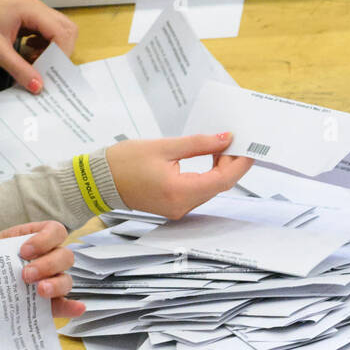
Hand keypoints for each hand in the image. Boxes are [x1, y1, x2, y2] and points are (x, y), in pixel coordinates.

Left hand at [0, 0, 76, 91]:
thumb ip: (20, 69)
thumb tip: (39, 87)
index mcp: (31, 9)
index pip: (62, 32)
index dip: (62, 54)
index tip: (53, 73)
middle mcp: (35, 8)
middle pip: (65, 29)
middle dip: (61, 52)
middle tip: (47, 70)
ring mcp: (30, 13)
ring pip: (56, 32)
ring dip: (52, 51)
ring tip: (35, 64)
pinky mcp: (24, 21)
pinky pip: (44, 34)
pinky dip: (43, 48)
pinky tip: (29, 56)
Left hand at [0, 220, 83, 318]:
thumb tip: (0, 257)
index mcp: (37, 239)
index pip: (55, 232)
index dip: (44, 240)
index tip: (24, 251)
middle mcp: (49, 259)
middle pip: (65, 256)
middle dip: (47, 265)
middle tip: (26, 275)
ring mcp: (51, 281)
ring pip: (66, 280)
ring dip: (56, 285)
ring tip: (41, 291)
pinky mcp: (48, 304)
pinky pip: (64, 305)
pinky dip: (72, 307)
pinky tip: (77, 308)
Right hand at [106, 132, 251, 218]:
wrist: (99, 181)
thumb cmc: (124, 162)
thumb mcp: (165, 146)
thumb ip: (199, 143)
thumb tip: (225, 139)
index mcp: (179, 191)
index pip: (223, 180)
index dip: (240, 163)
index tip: (250, 147)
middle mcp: (181, 206)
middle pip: (219, 186)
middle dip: (231, 164)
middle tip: (235, 140)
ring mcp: (177, 210)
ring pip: (210, 190)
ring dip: (220, 170)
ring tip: (222, 147)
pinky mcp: (173, 207)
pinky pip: (199, 192)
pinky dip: (208, 177)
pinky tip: (209, 160)